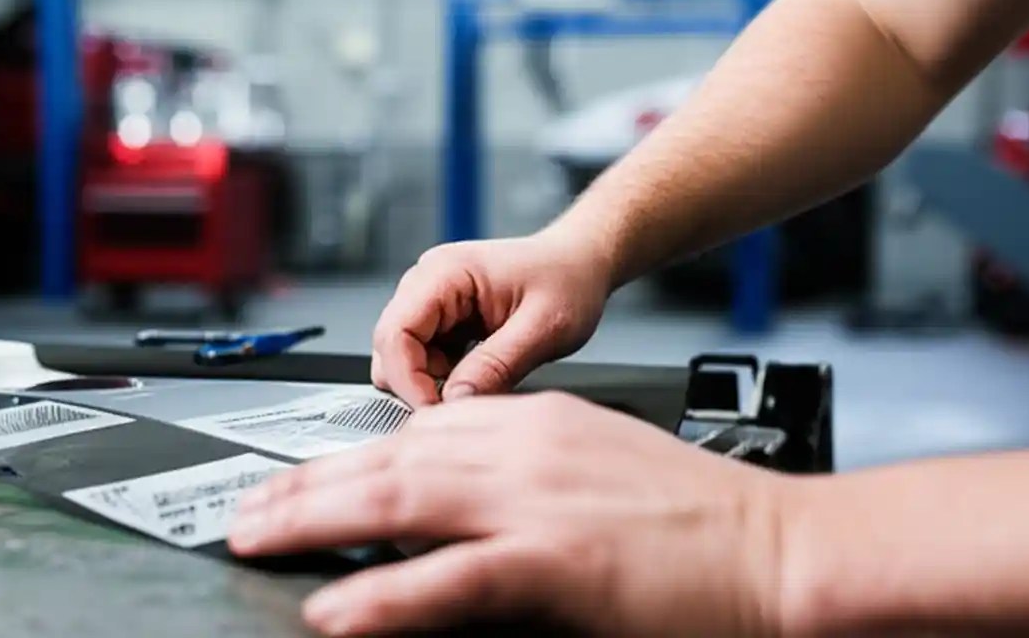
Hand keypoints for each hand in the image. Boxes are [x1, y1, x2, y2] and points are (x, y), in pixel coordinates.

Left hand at [228, 392, 794, 636]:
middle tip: (250, 508)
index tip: (303, 477)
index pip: (417, 430)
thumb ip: (521, 469)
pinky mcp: (555, 563)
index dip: (347, 457)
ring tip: (257, 540)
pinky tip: (335, 608)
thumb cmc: (698, 516)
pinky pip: (447, 579)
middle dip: (306, 483)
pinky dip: (382, 595)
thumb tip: (453, 500)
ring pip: (397, 501)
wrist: (777, 546)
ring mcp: (536, 502)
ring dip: (312, 520)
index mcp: (535, 420)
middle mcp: (524, 447)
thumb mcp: (594, 463)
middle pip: (387, 457)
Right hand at [372, 232, 613, 405]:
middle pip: (390, 346)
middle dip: (415, 384)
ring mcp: (432, 300)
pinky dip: (443, 377)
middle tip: (456, 410)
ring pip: (403, 356)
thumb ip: (498, 365)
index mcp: (446, 272)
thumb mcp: (543, 327)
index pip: (396, 332)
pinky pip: (424, 357)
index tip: (435, 411)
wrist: (581, 263)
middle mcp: (428, 282)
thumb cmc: (568, 279)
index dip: (407, 379)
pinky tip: (477, 378)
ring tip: (477, 387)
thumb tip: (456, 402)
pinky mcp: (443, 318)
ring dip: (430, 381)